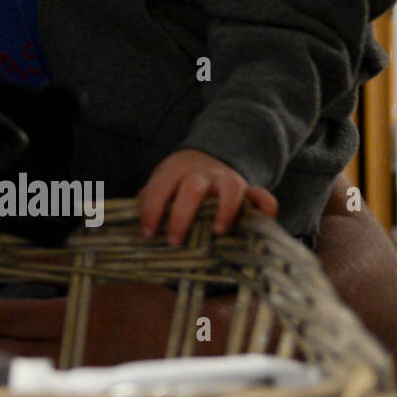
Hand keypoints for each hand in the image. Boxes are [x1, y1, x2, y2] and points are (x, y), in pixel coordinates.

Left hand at [0, 284, 237, 364]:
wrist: (207, 341)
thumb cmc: (163, 302)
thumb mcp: (114, 276)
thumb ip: (70, 270)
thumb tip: (30, 256)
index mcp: (86, 311)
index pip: (16, 313)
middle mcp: (82, 344)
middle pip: (13, 343)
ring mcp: (89, 369)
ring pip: (29, 362)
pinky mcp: (98, 382)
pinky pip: (55, 373)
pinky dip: (28, 365)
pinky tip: (8, 358)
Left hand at [139, 148, 278, 245]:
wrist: (207, 155)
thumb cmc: (178, 180)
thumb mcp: (161, 182)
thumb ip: (150, 199)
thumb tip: (131, 226)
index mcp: (175, 171)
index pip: (160, 188)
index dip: (151, 210)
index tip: (147, 233)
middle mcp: (203, 173)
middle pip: (193, 188)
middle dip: (182, 216)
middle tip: (174, 241)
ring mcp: (228, 179)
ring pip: (231, 187)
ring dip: (225, 209)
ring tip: (217, 232)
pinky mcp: (249, 189)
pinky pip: (263, 196)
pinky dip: (265, 208)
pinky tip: (262, 224)